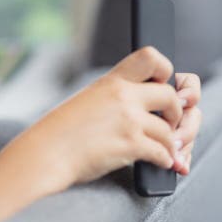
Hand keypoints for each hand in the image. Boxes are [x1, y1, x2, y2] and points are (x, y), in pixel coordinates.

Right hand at [31, 47, 201, 186]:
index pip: (151, 58)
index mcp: (109, 82)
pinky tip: (160, 162)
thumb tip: (136, 107)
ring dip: (169, 143)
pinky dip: (165, 159)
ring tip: (165, 150)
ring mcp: (128, 121)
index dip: (165, 71)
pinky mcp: (131, 145)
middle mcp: (122, 97)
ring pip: (167, 129)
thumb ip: (112, 99)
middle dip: (176, 113)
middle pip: (170, 96)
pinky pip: (162, 152)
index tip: (163, 85)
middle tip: (171, 122)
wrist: (45, 154)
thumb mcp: (85, 102)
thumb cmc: (58, 134)